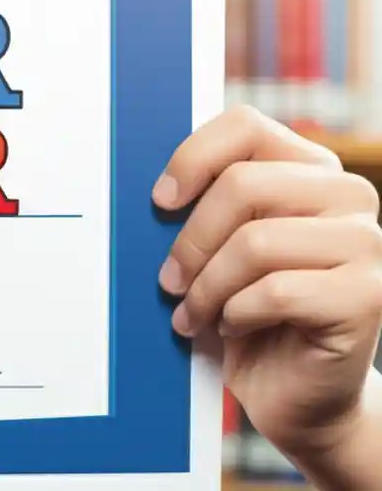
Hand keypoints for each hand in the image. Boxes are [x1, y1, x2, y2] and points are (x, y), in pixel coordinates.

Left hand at [154, 105, 381, 461]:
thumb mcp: (220, 248)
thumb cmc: (246, 310)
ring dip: (208, 286)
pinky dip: (237, 313)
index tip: (161, 201)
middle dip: (191, 239)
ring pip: (256, 242)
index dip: (194, 157)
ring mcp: (367, 245)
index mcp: (311, 170)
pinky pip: (277, 291)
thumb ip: (207, 207)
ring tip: (192, 313)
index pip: (246, 127)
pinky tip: (233, 327)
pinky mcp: (369, 295)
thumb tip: (156, 190)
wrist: (291, 390)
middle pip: (243, 185)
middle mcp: (350, 196)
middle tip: (168, 280)